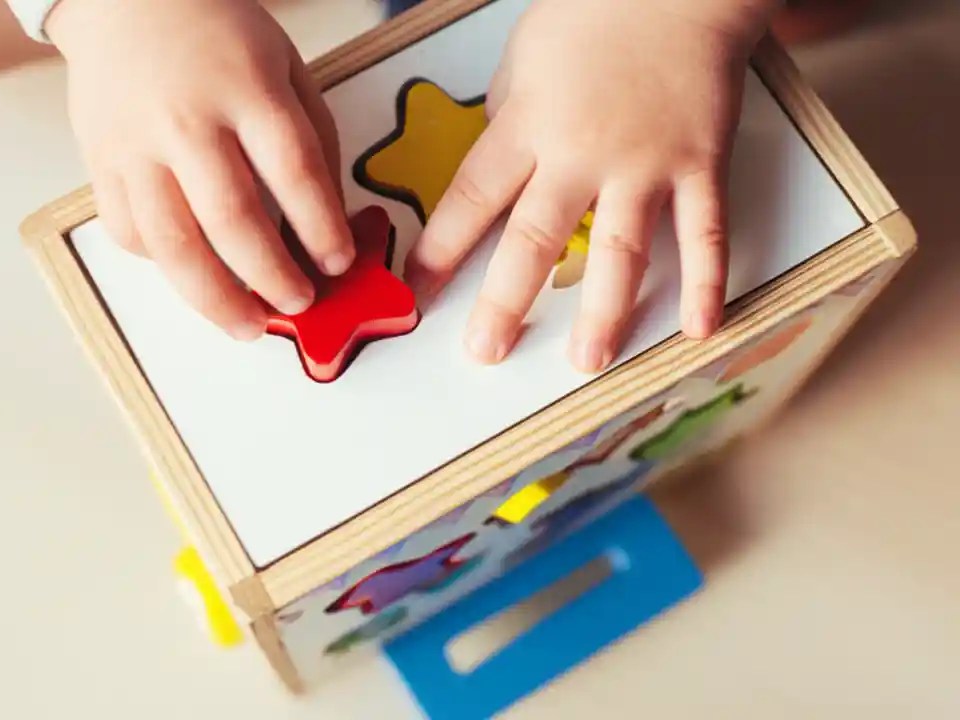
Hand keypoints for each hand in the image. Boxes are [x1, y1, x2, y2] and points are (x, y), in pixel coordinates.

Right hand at [47, 0, 353, 339]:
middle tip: (298, 302)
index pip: (294, 172)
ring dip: (215, 298)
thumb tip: (327, 219)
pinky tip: (191, 276)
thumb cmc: (214, 34)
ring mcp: (137, 146)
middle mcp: (188, 121)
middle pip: (232, 219)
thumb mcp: (284, 65)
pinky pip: (130, 232)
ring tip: (246, 325)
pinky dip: (162, 267)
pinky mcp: (102, 164)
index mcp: (246, 89)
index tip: (338, 262)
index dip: (322, 227)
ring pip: (173, 244)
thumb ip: (310, 138)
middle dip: (272, 276)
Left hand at [406, 0, 778, 370]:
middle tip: (486, 351)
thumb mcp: (525, 59)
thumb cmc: (595, 11)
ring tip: (586, 360)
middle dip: (506, 301)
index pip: (472, 199)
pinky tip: (699, 328)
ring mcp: (646, 162)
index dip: (441, 250)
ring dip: (604, 312)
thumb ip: (509, 119)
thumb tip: (498, 170)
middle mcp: (582, 152)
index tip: (418, 291)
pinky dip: (707, 281)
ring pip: (621, 249)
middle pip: (535, 238)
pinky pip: (706, 231)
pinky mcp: (700, 162)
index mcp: (528, 125)